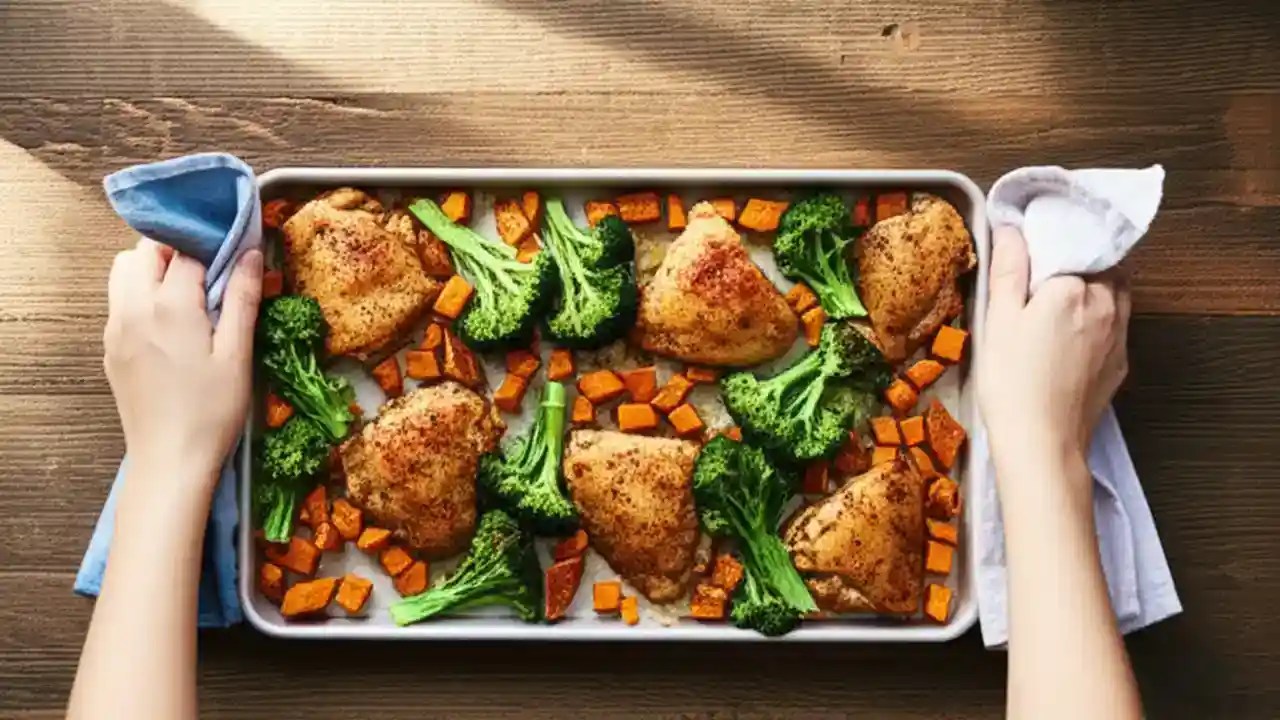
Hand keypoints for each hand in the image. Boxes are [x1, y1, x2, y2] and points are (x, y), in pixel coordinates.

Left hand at [104, 239, 262, 484]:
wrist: (170, 461)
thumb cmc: (212, 411)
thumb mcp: (238, 354)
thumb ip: (242, 298)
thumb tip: (250, 252)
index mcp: (170, 305)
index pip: (186, 250)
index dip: (213, 246)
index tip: (235, 254)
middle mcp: (134, 308)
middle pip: (145, 251)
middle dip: (176, 251)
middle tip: (210, 275)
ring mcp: (116, 329)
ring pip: (122, 272)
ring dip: (152, 270)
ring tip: (186, 297)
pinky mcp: (111, 350)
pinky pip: (119, 303)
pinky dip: (140, 296)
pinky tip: (170, 327)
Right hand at [977, 226, 1129, 469]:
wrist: (1043, 444)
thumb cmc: (1012, 381)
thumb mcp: (998, 319)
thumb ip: (1009, 268)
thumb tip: (1011, 227)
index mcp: (1073, 287)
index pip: (1072, 242)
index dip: (1052, 239)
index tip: (1030, 248)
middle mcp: (1107, 304)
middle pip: (1100, 264)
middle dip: (1077, 262)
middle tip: (1041, 276)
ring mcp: (1120, 335)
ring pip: (1113, 293)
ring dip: (1092, 288)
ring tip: (1056, 304)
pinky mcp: (1120, 362)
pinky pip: (1115, 324)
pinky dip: (1097, 318)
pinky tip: (1068, 338)